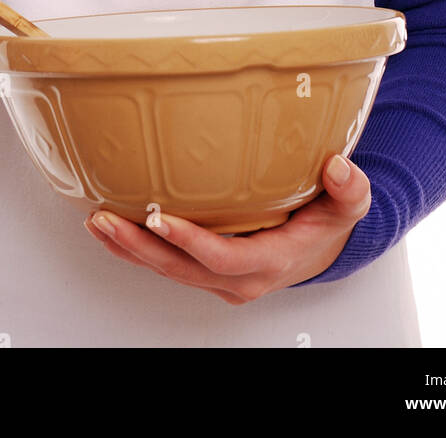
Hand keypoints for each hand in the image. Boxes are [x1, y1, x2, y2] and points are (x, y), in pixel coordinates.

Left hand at [83, 154, 370, 303]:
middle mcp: (239, 277)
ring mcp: (219, 278)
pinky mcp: (205, 269)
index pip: (223, 257)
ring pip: (168, 270)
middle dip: (141, 247)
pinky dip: (136, 248)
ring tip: (97, 222)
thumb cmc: (326, 224)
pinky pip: (166, 264)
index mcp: (269, 262)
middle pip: (182, 269)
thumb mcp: (348, 206)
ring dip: (130, 249)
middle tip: (107, 220)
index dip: (190, 241)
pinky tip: (110, 229)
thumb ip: (349, 189)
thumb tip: (339, 167)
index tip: (160, 218)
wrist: (320, 249)